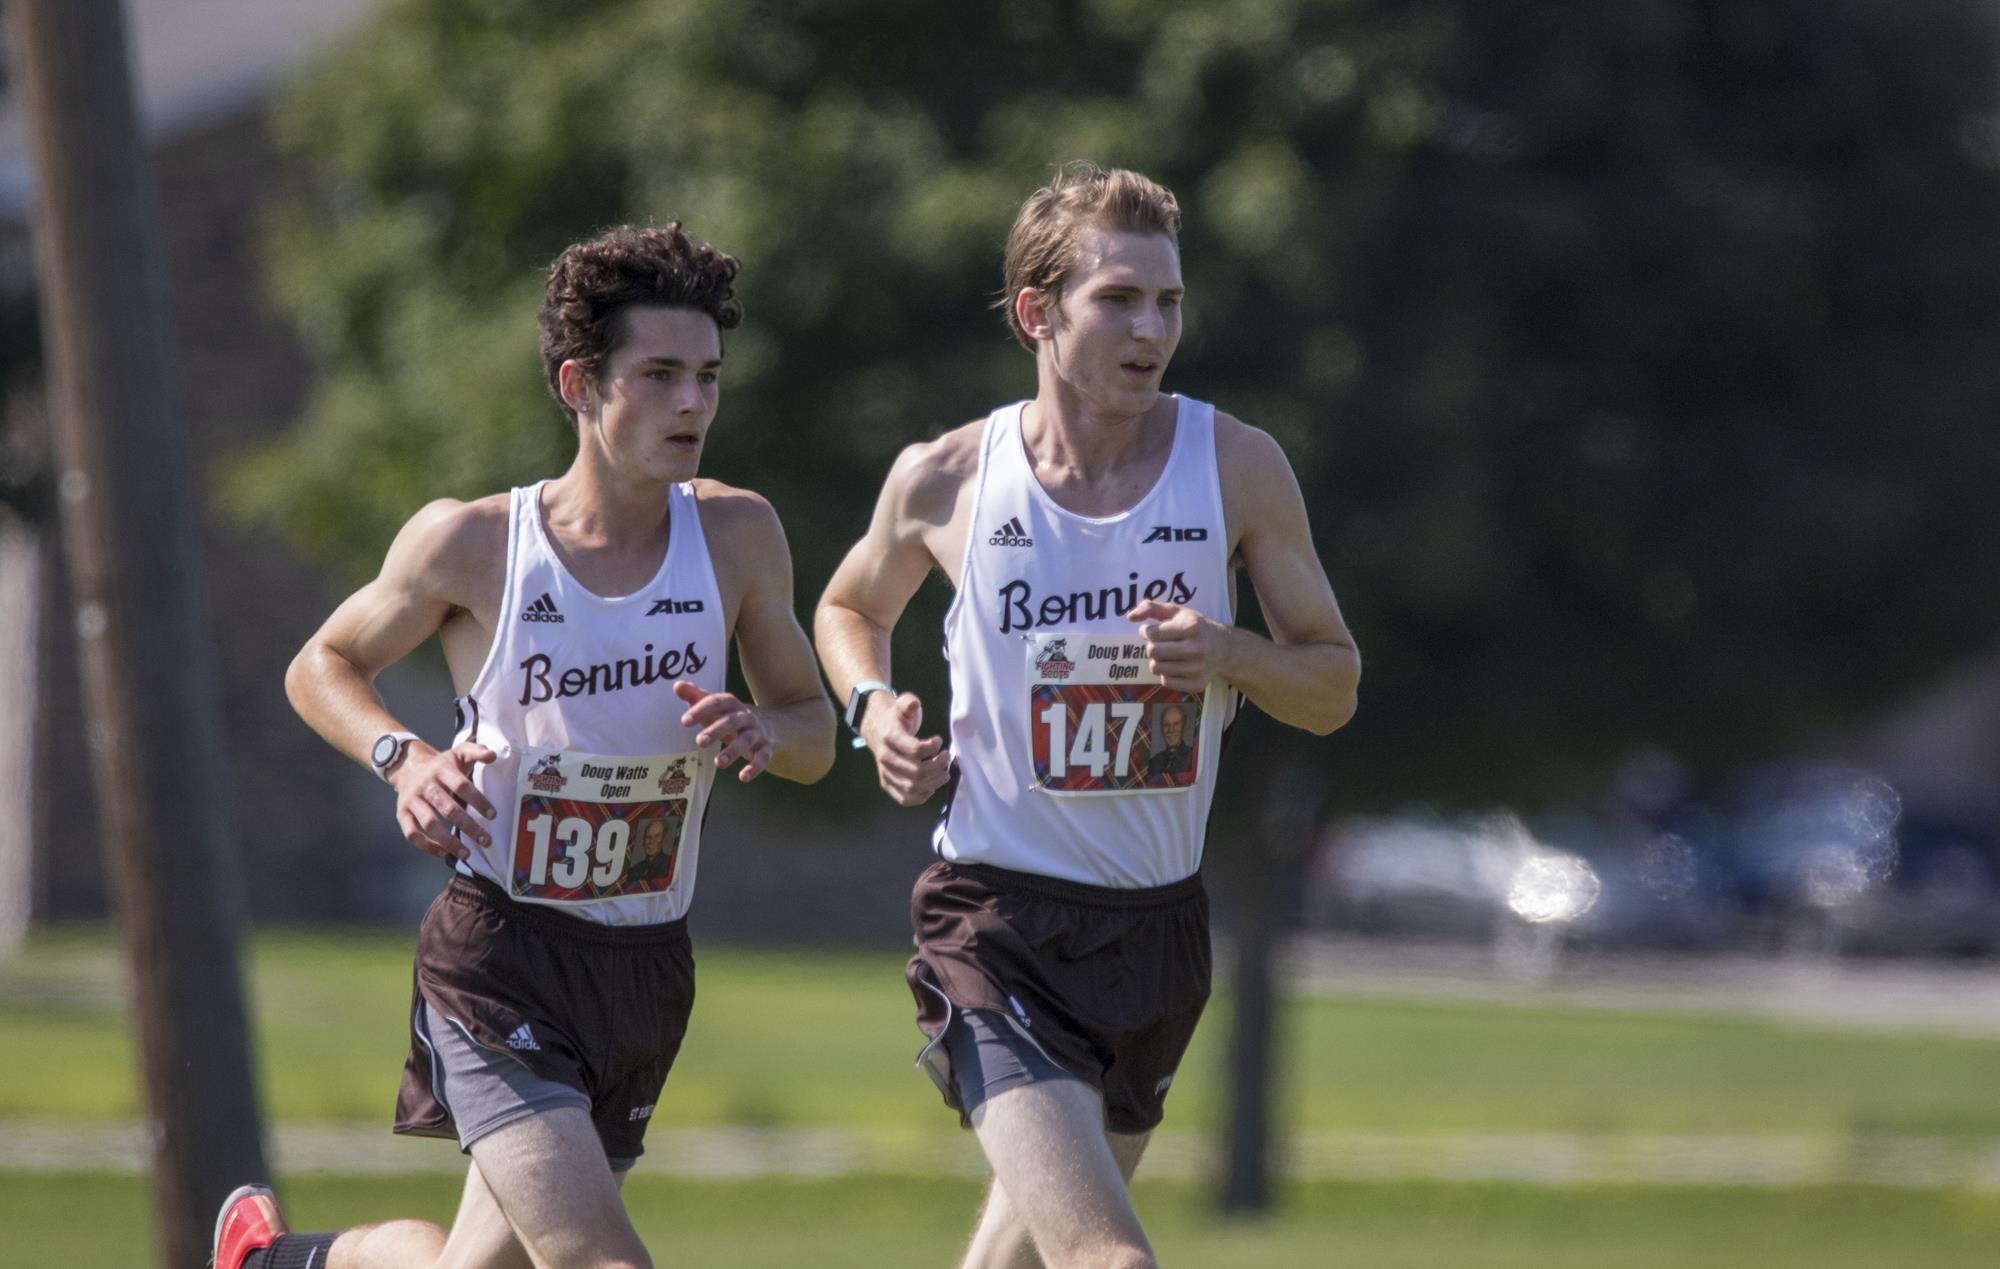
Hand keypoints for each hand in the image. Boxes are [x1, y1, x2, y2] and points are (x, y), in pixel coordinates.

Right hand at [392, 741, 497, 861]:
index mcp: (442, 769)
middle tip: (486, 840)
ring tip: (467, 853)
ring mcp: (411, 800)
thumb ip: (477, 751)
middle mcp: (425, 785)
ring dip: (449, 841)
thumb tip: (493, 755)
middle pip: (447, 808)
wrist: (408, 766)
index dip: (478, 801)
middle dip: (468, 827)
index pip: (462, 785)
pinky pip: (411, 834)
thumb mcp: (458, 753)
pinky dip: (427, 847)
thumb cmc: (441, 765)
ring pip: (429, 824)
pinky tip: (445, 853)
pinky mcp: (401, 813)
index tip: (493, 815)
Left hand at [675, 680, 772, 781]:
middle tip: (700, 742)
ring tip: (719, 763)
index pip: (716, 702)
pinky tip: (743, 777)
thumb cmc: (730, 717)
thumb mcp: (714, 707)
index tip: (685, 721)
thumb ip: (695, 696)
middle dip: (716, 731)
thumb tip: (678, 686)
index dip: (701, 710)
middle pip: (732, 721)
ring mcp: (757, 732)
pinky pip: (763, 757)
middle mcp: (745, 716)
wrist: (768, 724)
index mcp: (731, 704)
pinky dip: (755, 767)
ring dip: (733, 751)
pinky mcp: (766, 748)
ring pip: (747, 740)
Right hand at [861, 691, 951, 806]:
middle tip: (946, 757)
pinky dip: (921, 797)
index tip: (938, 741)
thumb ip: (908, 703)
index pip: (915, 750)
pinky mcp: (887, 783)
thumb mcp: (902, 704)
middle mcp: (885, 757)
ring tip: (944, 774)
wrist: (876, 727)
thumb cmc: (896, 717)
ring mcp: (885, 772)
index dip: (932, 748)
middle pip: (916, 772)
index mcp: (889, 737)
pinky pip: (904, 799)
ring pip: (912, 787)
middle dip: (937, 766)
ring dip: (933, 783)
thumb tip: (913, 704)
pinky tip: (931, 787)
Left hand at [1128, 599, 1226, 693]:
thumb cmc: (1195, 627)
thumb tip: (1130, 617)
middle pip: (1152, 652)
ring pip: (1156, 668)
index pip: (1151, 633)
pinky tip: (1176, 666)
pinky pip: (1166, 682)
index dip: (1146, 631)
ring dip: (1157, 661)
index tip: (1151, 631)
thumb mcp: (1177, 612)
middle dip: (1151, 647)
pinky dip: (1166, 674)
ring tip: (1168, 655)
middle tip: (1159, 644)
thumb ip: (1151, 608)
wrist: (1224, 648)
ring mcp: (1197, 669)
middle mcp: (1195, 649)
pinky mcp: (1197, 684)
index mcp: (1190, 628)